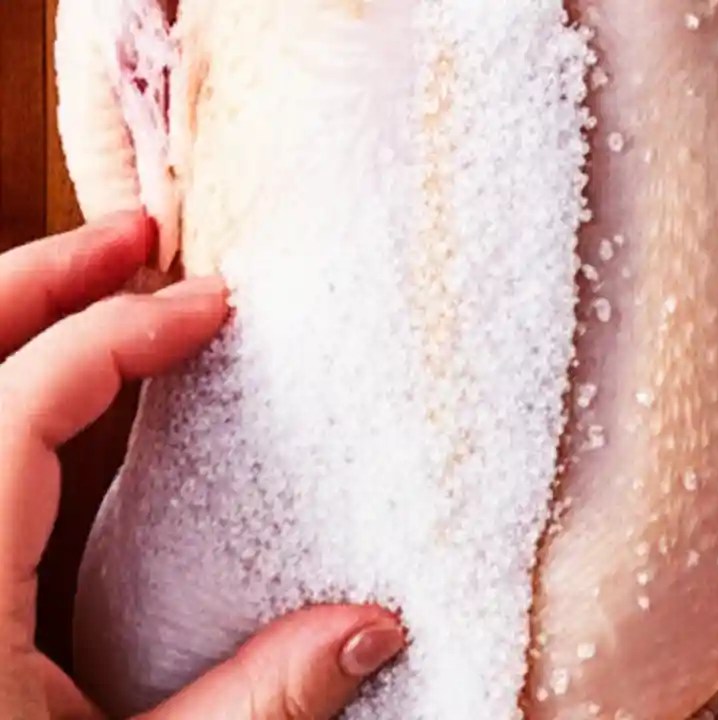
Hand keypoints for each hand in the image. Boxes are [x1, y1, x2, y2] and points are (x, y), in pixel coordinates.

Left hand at [0, 213, 405, 718]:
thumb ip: (254, 702)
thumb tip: (377, 627)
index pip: (20, 406)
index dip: (119, 336)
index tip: (208, 307)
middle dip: (40, 278)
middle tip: (135, 235)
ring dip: (17, 320)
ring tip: (103, 280)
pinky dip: (11, 394)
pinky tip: (72, 396)